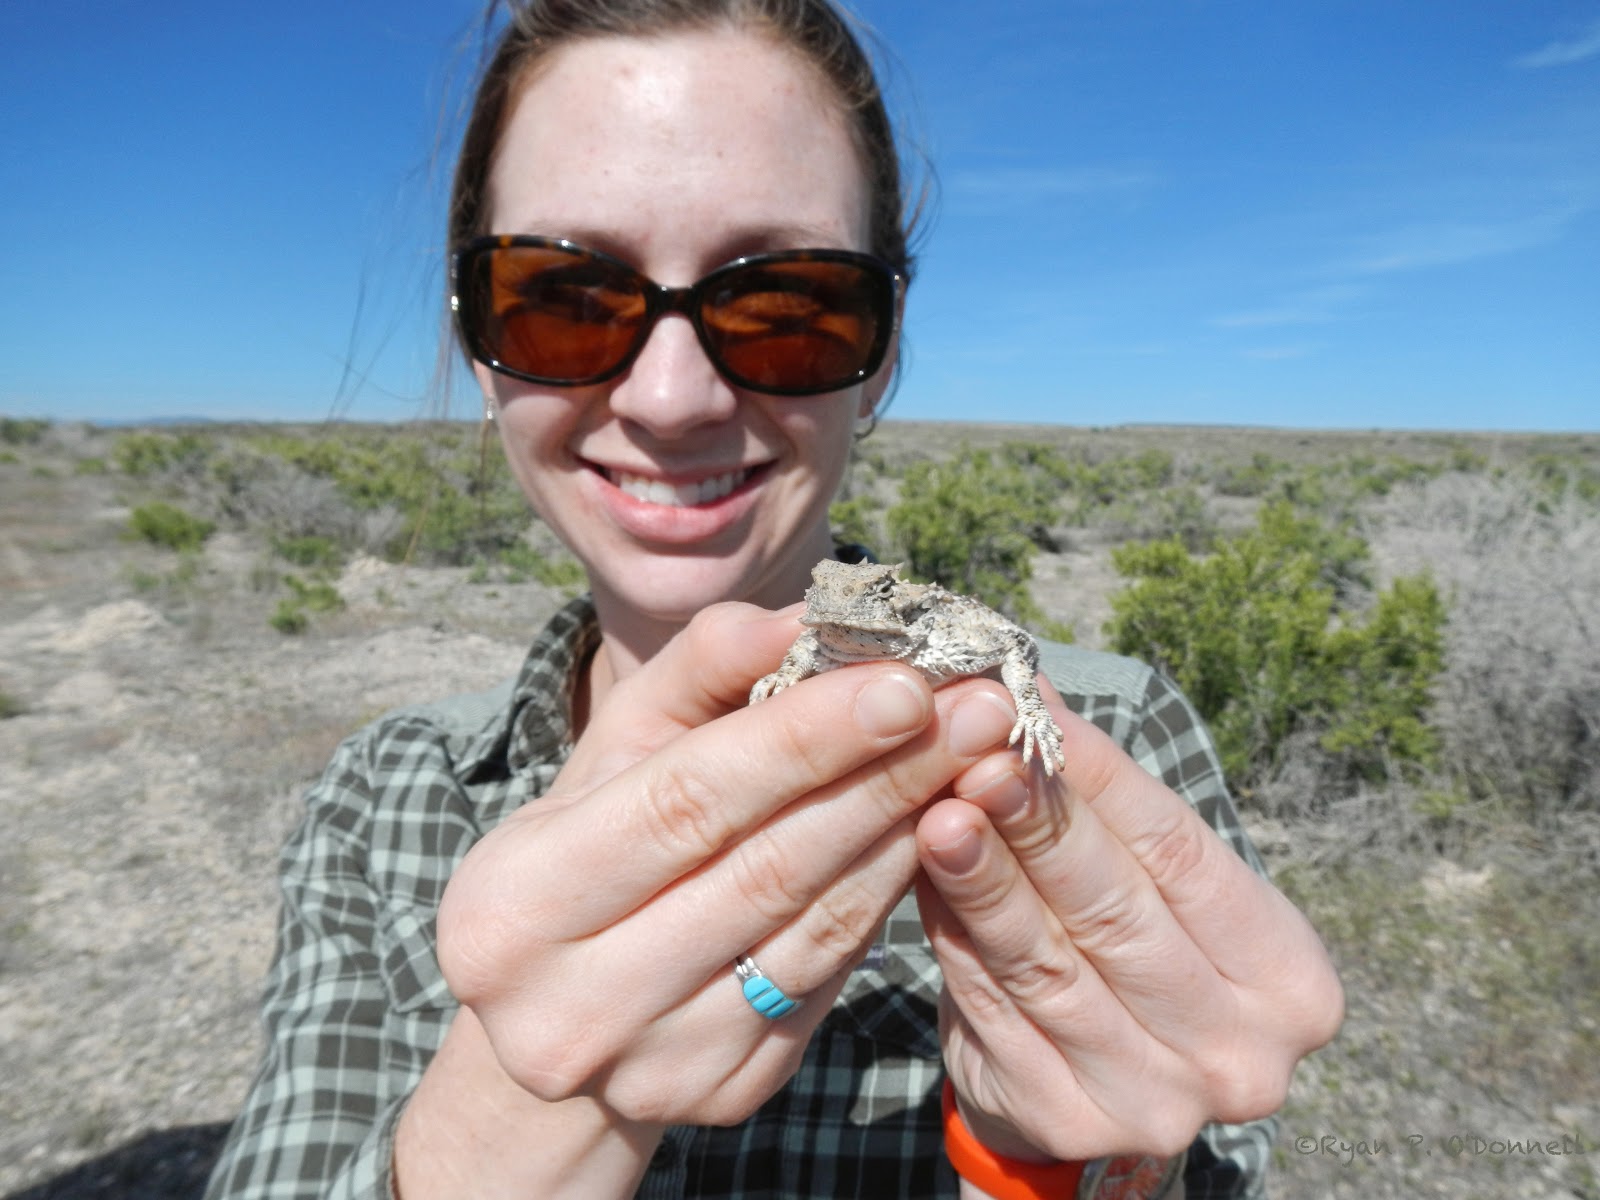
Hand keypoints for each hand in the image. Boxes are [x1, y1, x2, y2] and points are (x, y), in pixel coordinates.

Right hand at [434, 602, 1021, 1128]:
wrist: (554, 1016)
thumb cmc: (589, 853)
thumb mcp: (612, 756)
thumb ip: (695, 677)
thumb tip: (790, 621)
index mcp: (518, 902)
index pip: (687, 799)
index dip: (804, 739)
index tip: (905, 683)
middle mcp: (573, 1002)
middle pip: (765, 867)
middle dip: (884, 777)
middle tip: (979, 710)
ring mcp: (654, 1060)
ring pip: (815, 927)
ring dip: (908, 832)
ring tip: (976, 760)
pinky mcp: (724, 1091)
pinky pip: (831, 975)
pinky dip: (887, 893)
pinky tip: (936, 830)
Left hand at [914, 678, 1342, 1163]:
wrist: (1098, 1078)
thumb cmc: (1132, 950)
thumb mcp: (1147, 881)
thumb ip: (1097, 803)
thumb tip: (1028, 692)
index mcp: (1289, 980)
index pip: (1181, 854)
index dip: (1100, 781)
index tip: (1031, 714)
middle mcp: (1240, 1054)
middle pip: (1118, 914)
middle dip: (1039, 827)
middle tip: (977, 759)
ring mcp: (1157, 1101)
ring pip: (1047, 965)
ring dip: (984, 881)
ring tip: (936, 813)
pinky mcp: (1068, 1123)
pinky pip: (994, 1013)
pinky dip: (954, 939)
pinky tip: (919, 881)